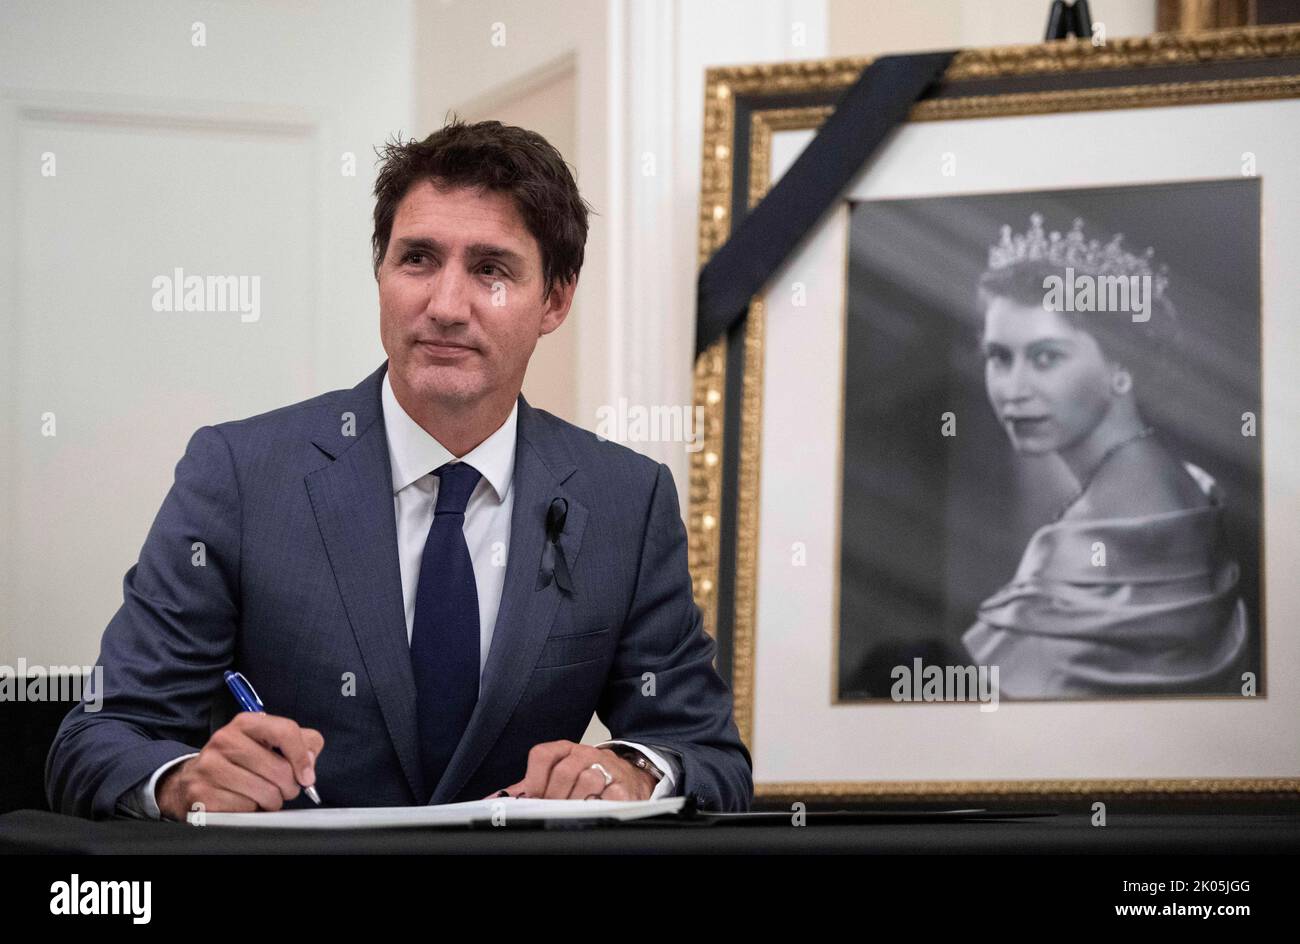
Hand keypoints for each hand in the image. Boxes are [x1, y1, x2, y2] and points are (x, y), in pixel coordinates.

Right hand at [156, 713, 323, 820]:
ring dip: (272, 801)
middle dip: (289, 787)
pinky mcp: (202, 794)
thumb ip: (301, 743)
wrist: (195, 778)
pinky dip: (251, 811)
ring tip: (263, 796)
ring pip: (265, 792)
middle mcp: (224, 740)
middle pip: (280, 769)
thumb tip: (308, 762)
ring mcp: (210, 767)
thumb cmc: (241, 761)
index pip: (285, 731)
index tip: (307, 777)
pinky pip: (246, 809)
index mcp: (246, 723)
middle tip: (282, 789)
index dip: (302, 757)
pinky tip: (243, 803)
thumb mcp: (271, 743)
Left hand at [481, 740, 655, 800]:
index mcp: (565, 750)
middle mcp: (585, 754)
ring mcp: (606, 768)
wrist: (629, 778)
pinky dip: (598, 807)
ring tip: (570, 815)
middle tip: (550, 813)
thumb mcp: (556, 778)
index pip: (543, 755)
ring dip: (575, 802)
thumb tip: (491, 801)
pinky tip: (592, 813)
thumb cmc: (588, 778)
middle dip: (554, 797)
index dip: (534, 779)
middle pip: (564, 771)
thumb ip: (527, 789)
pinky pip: (609, 795)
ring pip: (587, 780)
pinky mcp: (623, 786)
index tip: (533, 798)